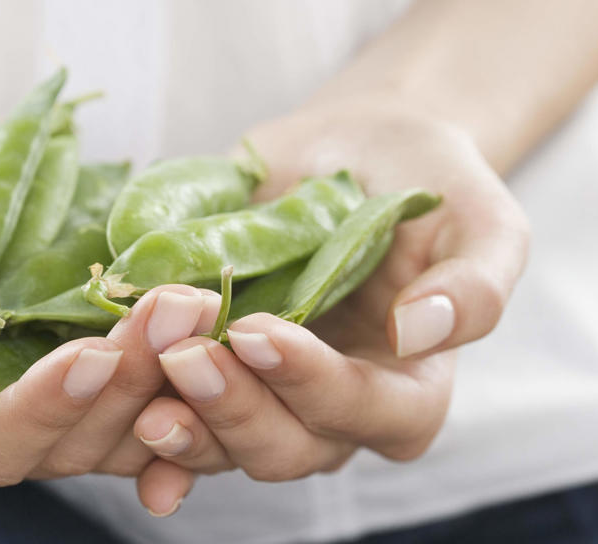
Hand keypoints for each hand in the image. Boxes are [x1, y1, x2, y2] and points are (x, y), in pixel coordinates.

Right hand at [0, 107, 219, 489]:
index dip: (40, 409)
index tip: (89, 353)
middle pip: (71, 441)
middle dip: (127, 380)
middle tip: (176, 309)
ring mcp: (60, 397)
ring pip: (124, 425)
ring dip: (170, 374)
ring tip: (201, 302)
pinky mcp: (106, 368)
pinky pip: (157, 395)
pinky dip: (192, 376)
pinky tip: (223, 336)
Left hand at [133, 101, 529, 510]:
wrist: (355, 150)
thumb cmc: (425, 183)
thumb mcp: (480, 223)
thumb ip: (475, 286)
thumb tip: (419, 333)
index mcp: (406, 387)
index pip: (368, 414)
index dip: (314, 384)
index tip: (260, 331)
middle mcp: (334, 406)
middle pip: (288, 446)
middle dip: (233, 408)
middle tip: (184, 356)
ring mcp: (269, 390)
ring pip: (226, 442)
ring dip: (181, 423)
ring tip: (137, 385)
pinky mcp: (220, 365)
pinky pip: (184, 409)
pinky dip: (149, 420)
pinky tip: (116, 409)